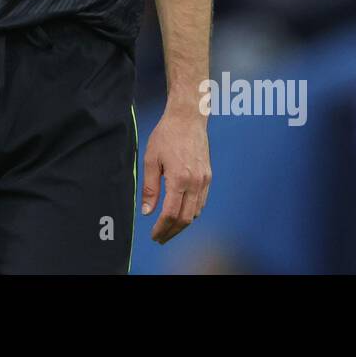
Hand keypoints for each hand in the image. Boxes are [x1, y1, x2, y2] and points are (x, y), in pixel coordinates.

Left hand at [141, 106, 210, 243]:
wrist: (188, 118)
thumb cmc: (166, 135)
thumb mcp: (151, 159)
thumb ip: (150, 188)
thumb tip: (147, 211)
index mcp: (179, 179)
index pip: (171, 214)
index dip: (161, 228)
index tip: (153, 235)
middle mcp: (195, 183)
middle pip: (185, 218)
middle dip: (172, 231)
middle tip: (160, 237)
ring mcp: (204, 180)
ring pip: (195, 213)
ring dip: (182, 224)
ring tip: (168, 228)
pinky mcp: (208, 176)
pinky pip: (201, 202)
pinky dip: (191, 213)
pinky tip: (181, 214)